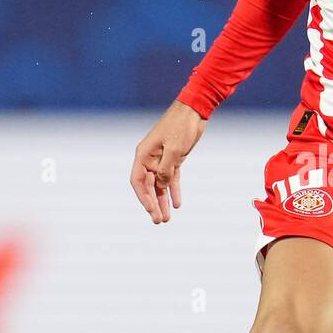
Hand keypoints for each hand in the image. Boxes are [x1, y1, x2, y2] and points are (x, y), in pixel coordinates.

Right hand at [130, 99, 206, 222]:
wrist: (194, 111)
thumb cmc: (180, 126)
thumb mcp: (174, 149)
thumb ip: (166, 170)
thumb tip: (161, 186)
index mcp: (144, 155)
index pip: (138, 182)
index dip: (143, 198)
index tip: (150, 211)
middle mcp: (150, 159)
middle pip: (149, 187)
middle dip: (153, 204)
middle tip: (159, 221)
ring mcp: (162, 159)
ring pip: (160, 185)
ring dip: (163, 201)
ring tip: (167, 218)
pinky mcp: (174, 159)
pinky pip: (172, 179)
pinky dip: (174, 191)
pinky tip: (177, 204)